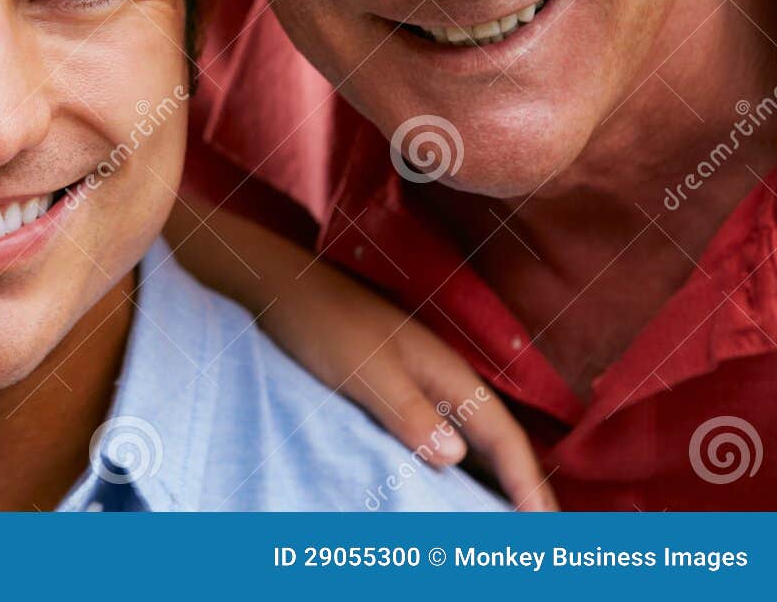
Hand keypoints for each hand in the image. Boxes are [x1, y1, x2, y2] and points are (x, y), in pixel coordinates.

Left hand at [166, 198, 557, 509]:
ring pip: (474, 440)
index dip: (527, 482)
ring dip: (497, 479)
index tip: (544, 527)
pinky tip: (456, 487)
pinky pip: (444, 435)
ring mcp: (424, 383)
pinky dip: (461, 466)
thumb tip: (457, 458)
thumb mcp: (366, 371)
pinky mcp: (398, 390)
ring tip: (511, 523)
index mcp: (449, 373)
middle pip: (499, 441)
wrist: (283, 290)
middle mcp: (446, 380)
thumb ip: (410, 412)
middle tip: (542, 536)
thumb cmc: (325, 325)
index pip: (505, 436)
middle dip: (525, 487)